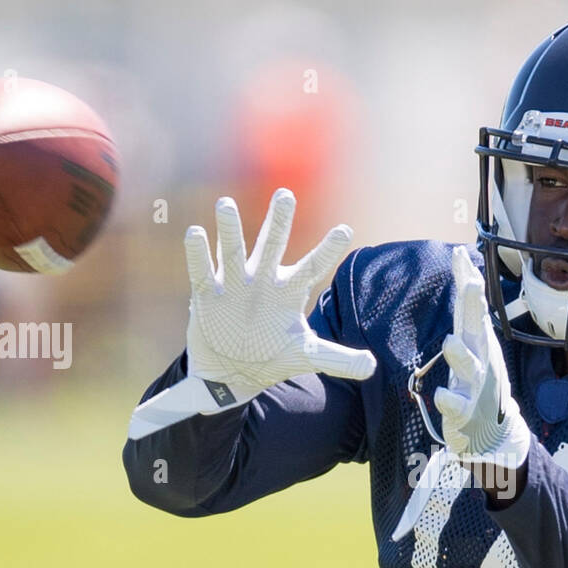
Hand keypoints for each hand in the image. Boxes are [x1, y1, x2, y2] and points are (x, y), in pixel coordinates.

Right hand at [184, 189, 375, 397]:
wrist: (233, 372)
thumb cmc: (274, 355)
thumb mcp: (308, 356)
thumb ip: (339, 358)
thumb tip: (372, 367)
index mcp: (290, 290)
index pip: (313, 265)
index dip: (329, 250)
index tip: (346, 230)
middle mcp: (263, 279)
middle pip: (272, 245)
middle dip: (278, 221)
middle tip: (285, 195)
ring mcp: (234, 284)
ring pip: (233, 251)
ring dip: (229, 229)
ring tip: (225, 204)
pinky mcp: (207, 294)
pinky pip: (202, 271)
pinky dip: (198, 254)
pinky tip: (196, 232)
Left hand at [435, 247, 530, 480]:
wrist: (493, 432)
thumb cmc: (479, 383)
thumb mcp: (476, 345)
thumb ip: (467, 315)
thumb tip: (466, 278)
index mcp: (478, 342)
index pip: (470, 306)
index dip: (466, 281)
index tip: (460, 254)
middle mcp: (479, 359)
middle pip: (476, 329)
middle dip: (474, 306)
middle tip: (471, 283)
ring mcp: (474, 386)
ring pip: (468, 367)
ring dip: (460, 355)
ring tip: (450, 341)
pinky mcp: (465, 412)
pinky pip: (456, 405)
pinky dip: (450, 400)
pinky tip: (441, 395)